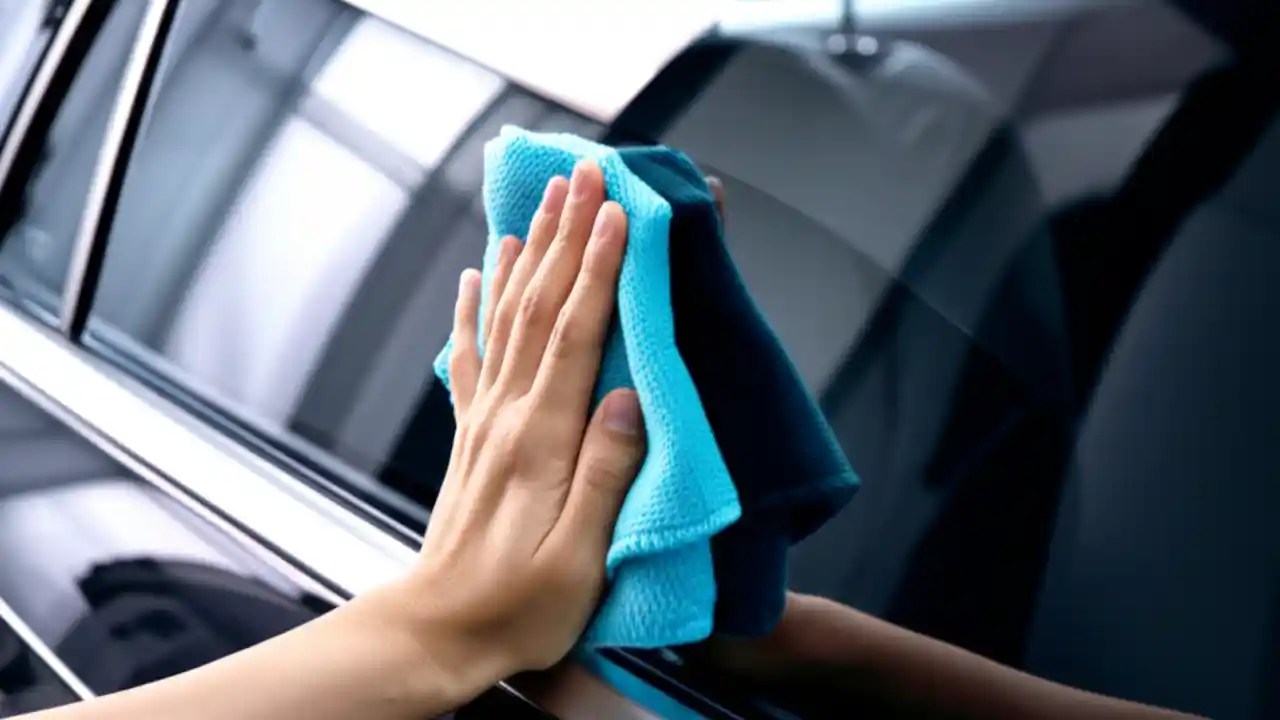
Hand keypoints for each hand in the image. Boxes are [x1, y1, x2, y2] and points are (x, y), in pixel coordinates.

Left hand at [398, 161, 643, 698]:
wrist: (441, 631)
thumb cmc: (521, 605)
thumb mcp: (581, 557)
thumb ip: (607, 474)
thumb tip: (629, 399)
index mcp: (541, 440)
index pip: (575, 335)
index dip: (600, 271)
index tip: (619, 214)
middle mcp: (507, 415)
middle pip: (539, 306)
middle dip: (566, 235)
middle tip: (584, 175)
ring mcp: (485, 420)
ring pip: (507, 316)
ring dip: (529, 253)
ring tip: (543, 201)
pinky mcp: (474, 435)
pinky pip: (472, 354)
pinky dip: (477, 306)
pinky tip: (481, 272)